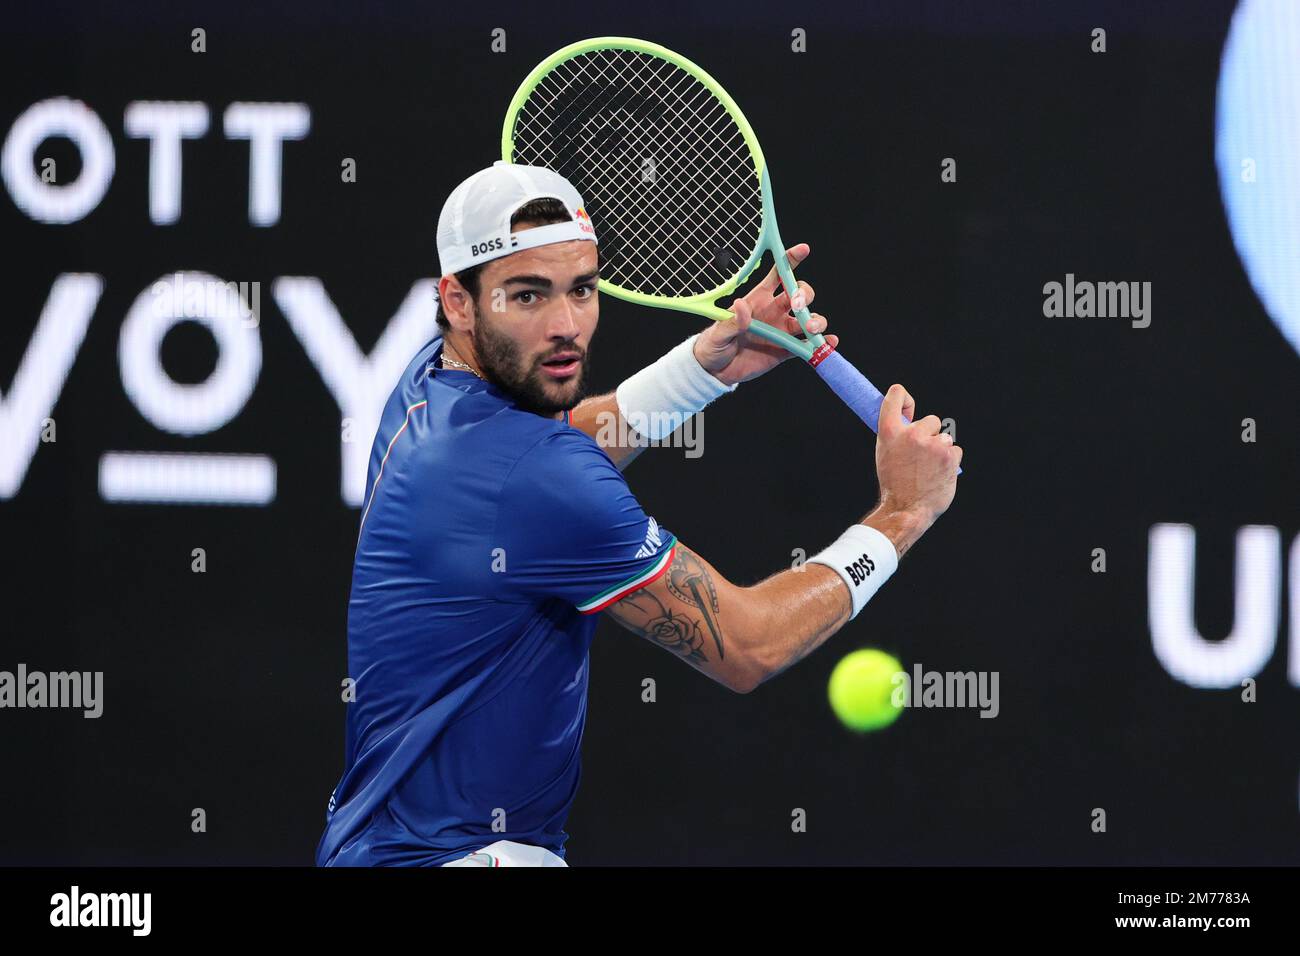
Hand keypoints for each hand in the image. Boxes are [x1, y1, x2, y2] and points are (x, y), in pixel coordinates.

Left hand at [692, 243, 837, 386]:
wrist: (715, 371)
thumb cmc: (714, 345)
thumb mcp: (718, 331)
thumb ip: (732, 321)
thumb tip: (742, 305)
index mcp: (758, 300)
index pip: (778, 275)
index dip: (790, 260)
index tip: (803, 249)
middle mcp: (774, 312)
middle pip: (799, 294)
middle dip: (804, 295)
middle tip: (797, 306)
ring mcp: (782, 331)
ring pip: (809, 319)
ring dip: (817, 320)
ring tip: (812, 329)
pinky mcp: (786, 351)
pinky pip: (808, 346)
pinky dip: (821, 344)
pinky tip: (829, 342)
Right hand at [873, 383, 960, 530]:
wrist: (906, 509)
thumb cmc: (894, 483)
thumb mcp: (885, 453)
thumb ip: (896, 434)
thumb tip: (909, 420)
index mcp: (889, 432)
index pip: (896, 395)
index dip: (905, 398)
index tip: (910, 409)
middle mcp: (911, 434)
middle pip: (931, 419)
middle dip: (930, 434)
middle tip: (920, 456)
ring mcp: (932, 444)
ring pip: (944, 437)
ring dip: (940, 450)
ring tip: (928, 469)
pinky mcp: (949, 455)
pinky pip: (955, 450)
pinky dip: (950, 461)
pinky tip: (938, 474)